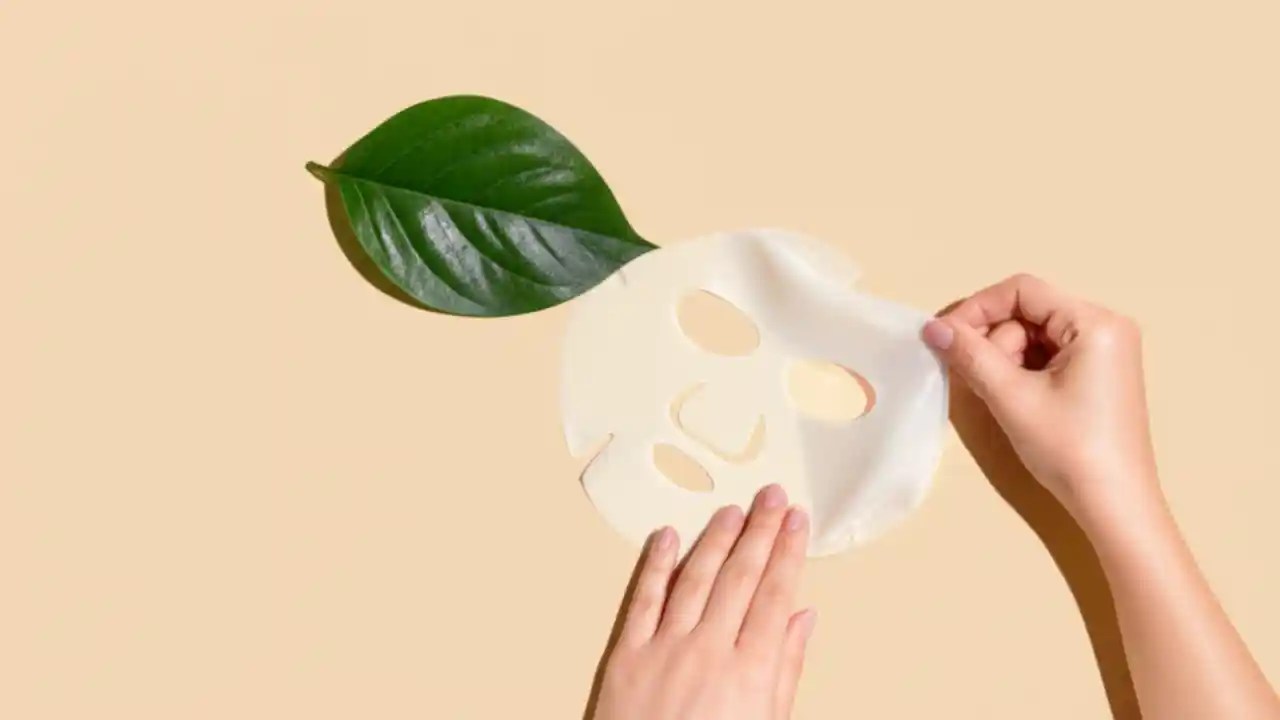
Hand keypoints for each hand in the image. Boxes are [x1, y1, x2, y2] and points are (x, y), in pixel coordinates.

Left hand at [592, 484, 815, 719]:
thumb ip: (785, 671)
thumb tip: (801, 617)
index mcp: (751, 670)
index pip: (775, 594)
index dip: (788, 552)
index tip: (798, 522)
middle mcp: (709, 650)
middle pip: (740, 577)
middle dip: (760, 532)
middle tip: (772, 497)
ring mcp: (665, 649)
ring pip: (695, 579)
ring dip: (715, 539)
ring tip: (731, 511)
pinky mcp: (627, 656)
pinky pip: (643, 600)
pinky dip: (657, 566)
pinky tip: (668, 537)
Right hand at [923, 274, 1159, 519]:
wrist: (1113, 504)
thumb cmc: (1069, 449)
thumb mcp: (1011, 398)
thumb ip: (970, 355)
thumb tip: (932, 328)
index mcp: (1095, 323)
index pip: (1023, 290)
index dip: (978, 309)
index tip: (946, 338)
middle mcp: (1106, 327)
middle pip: (1028, 312)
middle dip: (996, 342)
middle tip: (981, 381)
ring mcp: (1105, 351)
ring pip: (1035, 335)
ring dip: (1006, 359)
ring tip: (999, 396)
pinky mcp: (1099, 373)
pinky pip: (1049, 354)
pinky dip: (1023, 370)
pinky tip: (1015, 398)